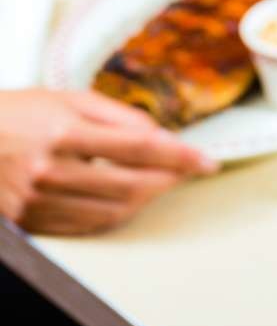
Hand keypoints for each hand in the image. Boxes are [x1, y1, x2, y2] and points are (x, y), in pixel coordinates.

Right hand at [0, 90, 215, 234]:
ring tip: (161, 181)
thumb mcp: (71, 99)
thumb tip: (163, 136)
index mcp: (64, 134)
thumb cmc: (20, 113)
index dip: (180, 156)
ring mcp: (37, 201)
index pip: (140, 149)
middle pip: (131, 186)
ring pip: (113, 212)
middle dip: (169, 180)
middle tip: (189, 170)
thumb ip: (120, 117)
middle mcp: (50, 172)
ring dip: (147, 199)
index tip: (207, 161)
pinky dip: (116, 213)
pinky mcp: (29, 221)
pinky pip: (86, 226)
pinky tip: (128, 197)